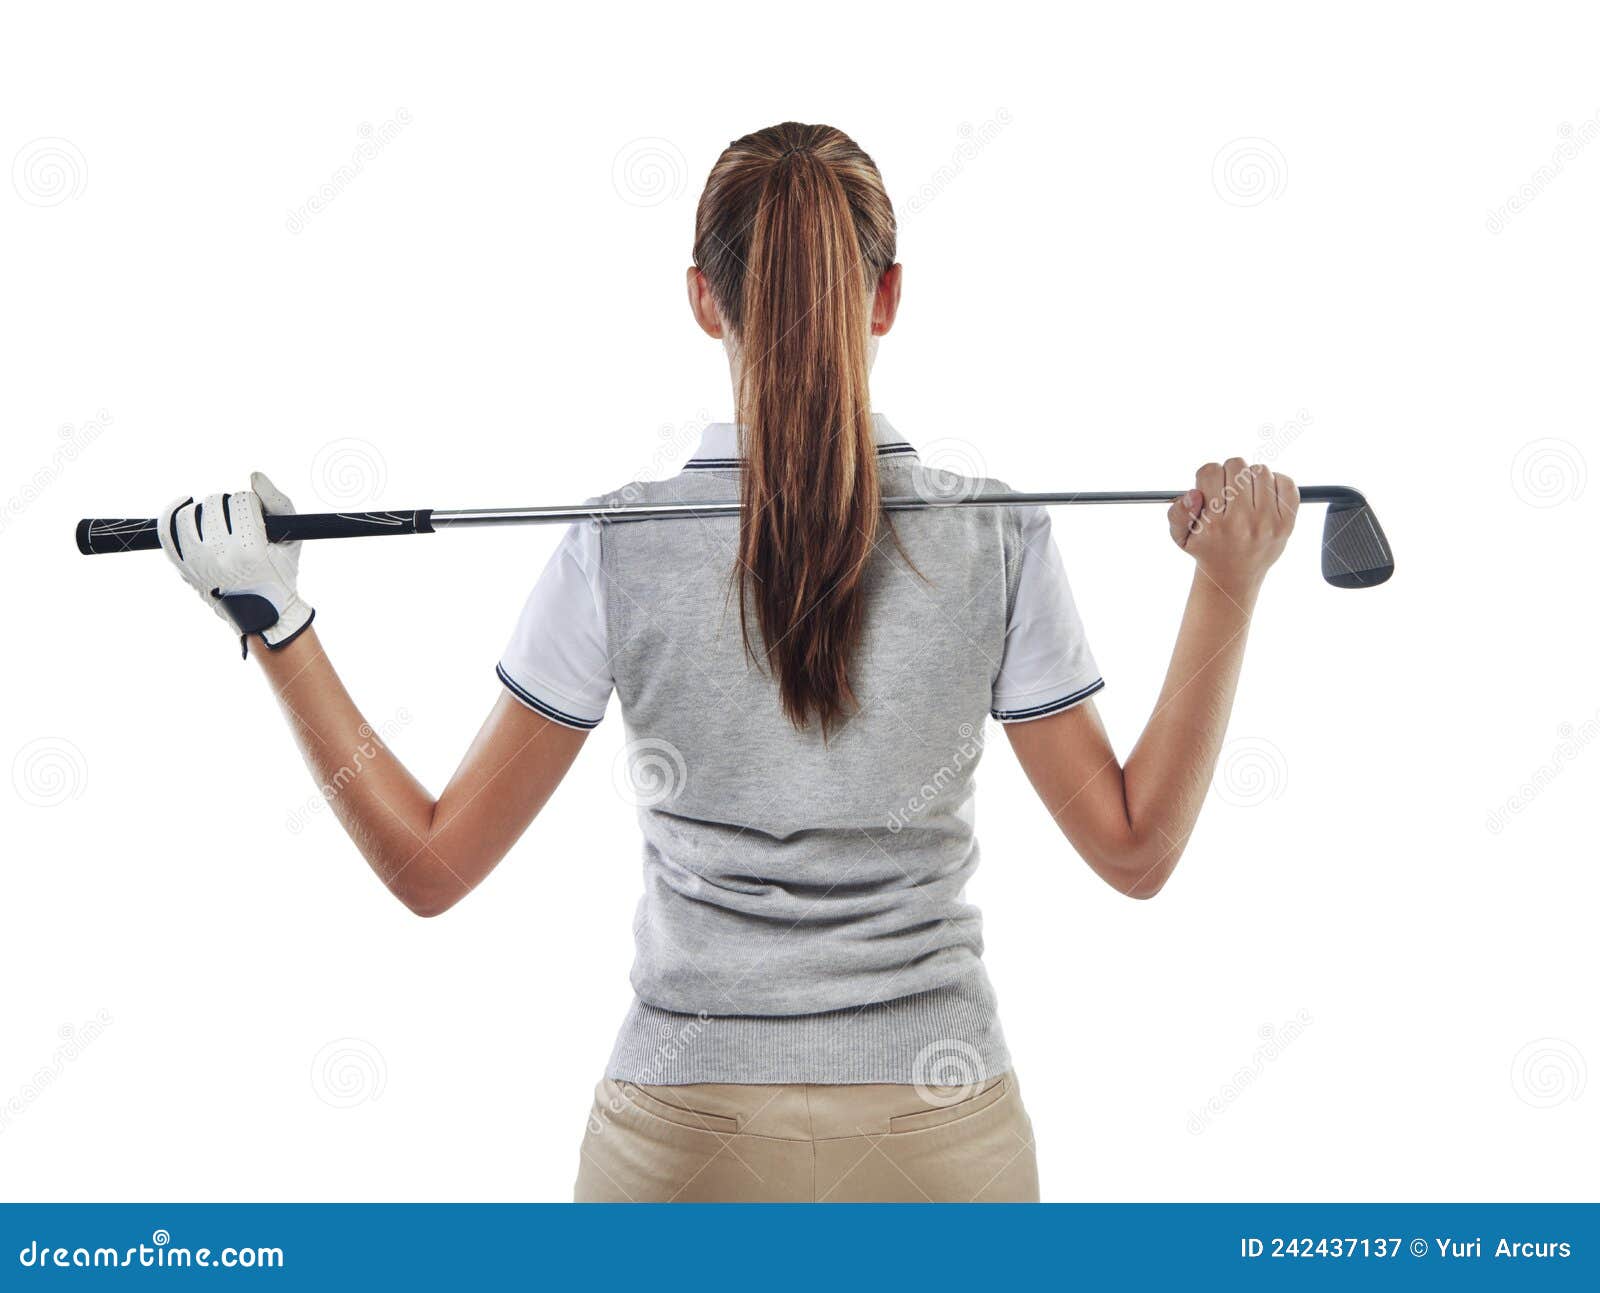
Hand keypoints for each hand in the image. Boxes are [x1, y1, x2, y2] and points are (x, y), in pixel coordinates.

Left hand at [158, 471, 313, 655]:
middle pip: (215, 503)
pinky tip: (184, 504)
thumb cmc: (281, 572)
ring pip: (190, 513)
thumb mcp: (292, 538)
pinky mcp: (182, 567)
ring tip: (217, 518)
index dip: (253, 504)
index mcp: (249, 550)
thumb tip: (253, 475)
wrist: (263, 615)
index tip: (259, 519)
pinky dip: (172, 511)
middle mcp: (219, 557)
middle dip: (229, 506)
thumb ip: (279, 501)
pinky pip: (167, 530)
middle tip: (239, 521)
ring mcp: (196, 563)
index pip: (242, 501)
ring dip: (205, 509)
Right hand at [1168, 458, 1298, 594]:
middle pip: (1236, 465)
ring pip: (1260, 471)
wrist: (1233, 575)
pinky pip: (1286, 483)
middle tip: (1227, 490)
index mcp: (1214, 524)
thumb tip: (1194, 494)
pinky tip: (1264, 495)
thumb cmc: (1206, 548)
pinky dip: (1275, 481)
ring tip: (1245, 494)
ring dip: (1251, 477)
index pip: (1210, 471)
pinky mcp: (1286, 523)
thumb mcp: (1181, 536)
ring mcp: (1268, 523)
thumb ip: (1178, 513)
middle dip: (1229, 473)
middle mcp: (1242, 523)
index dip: (1207, 476)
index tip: (1209, 488)